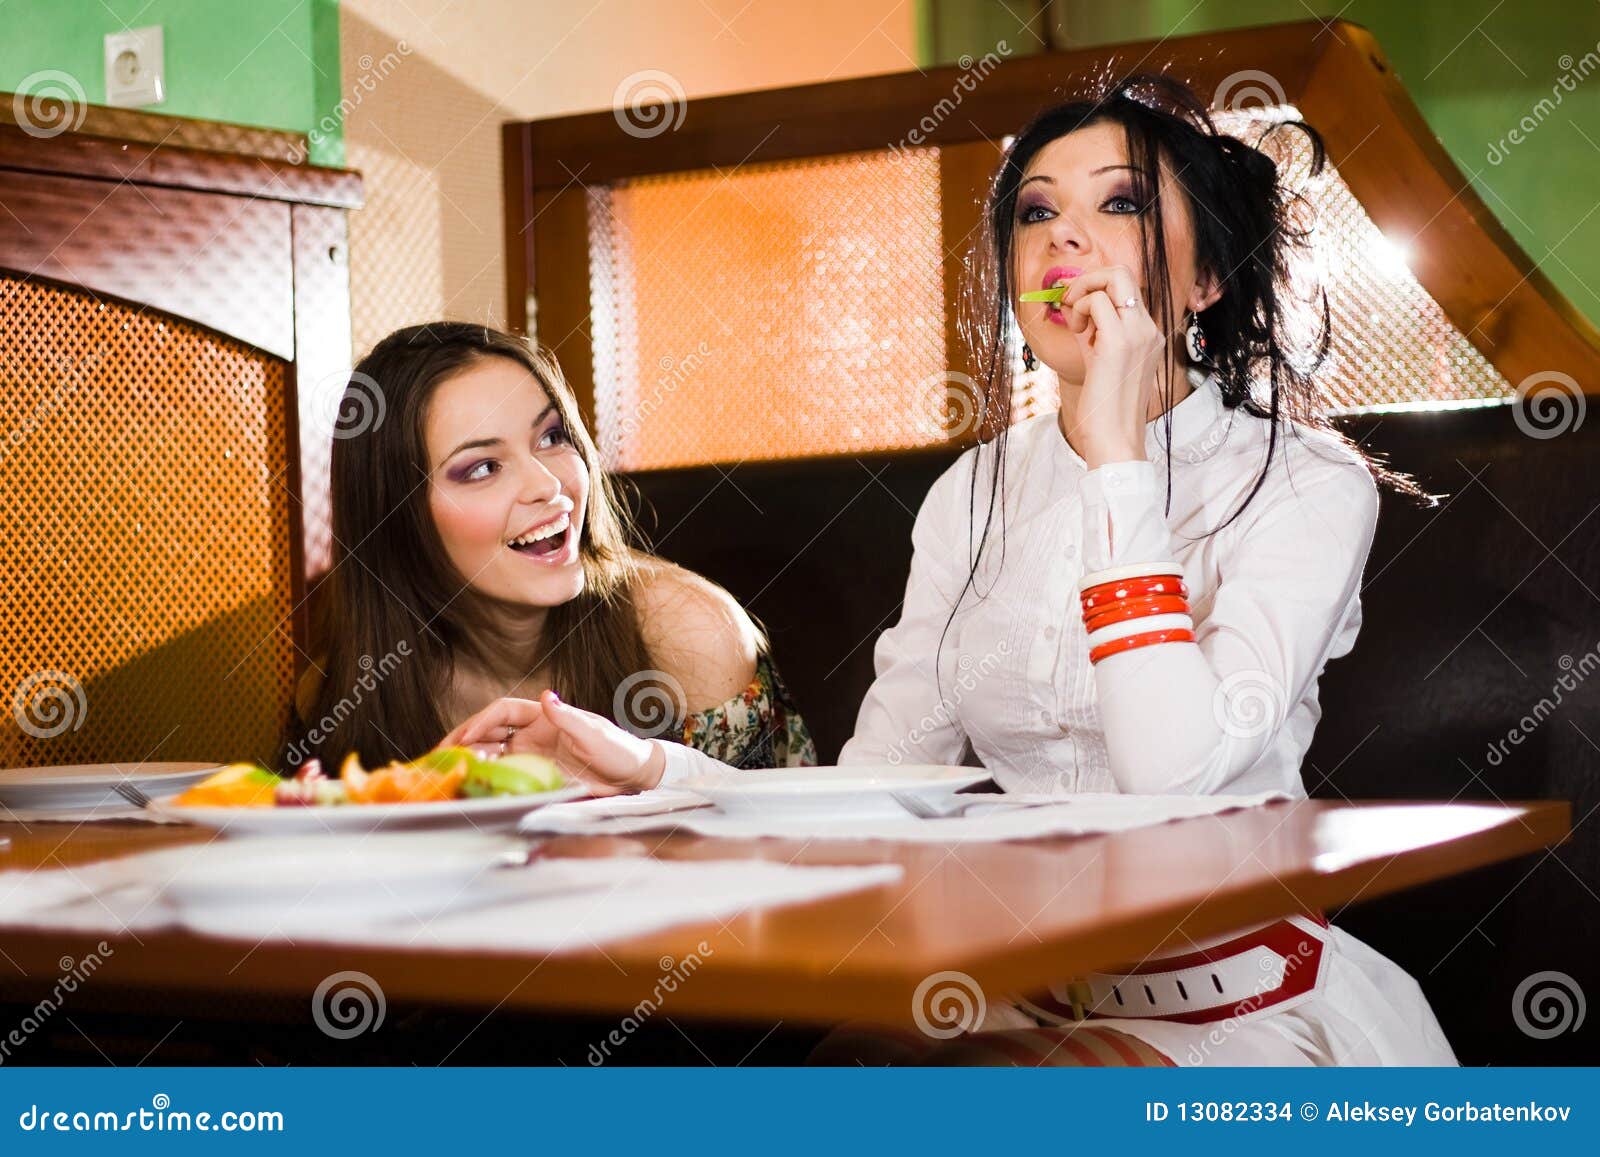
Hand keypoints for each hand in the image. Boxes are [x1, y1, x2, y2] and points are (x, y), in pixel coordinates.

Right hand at [440, 691, 665, 795]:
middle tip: (438, 756)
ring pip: (492, 754)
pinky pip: (505, 776)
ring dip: (470, 761)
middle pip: (489, 733)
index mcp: (544, 716)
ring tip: (449, 774)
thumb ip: (568, 718)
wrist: (634, 777)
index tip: (465, 737)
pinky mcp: (535, 776)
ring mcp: (532, 755)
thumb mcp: (594, 734)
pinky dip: (487, 780)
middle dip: (463, 741)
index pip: (503, 713)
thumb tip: (548, 697)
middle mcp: (533, 734)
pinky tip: (472, 788)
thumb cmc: (618, 750)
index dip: (481, 722)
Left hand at [1058, 264, 1164, 467]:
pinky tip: (1077, 332)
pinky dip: (1079, 308)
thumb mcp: (1098, 359)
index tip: (1075, 305)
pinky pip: (1096, 300)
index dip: (1095, 287)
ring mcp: (1138, 333)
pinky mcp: (1119, 342)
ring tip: (1076, 323)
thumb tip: (1072, 302)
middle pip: (1124, 273)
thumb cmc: (1104, 407)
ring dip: (1082, 292)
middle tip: (1071, 302)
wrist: (1114, 438)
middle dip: (1090, 278)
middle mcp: (1148, 329)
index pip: (1126, 288)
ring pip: (1113, 277)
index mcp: (1147, 333)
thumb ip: (1090, 330)